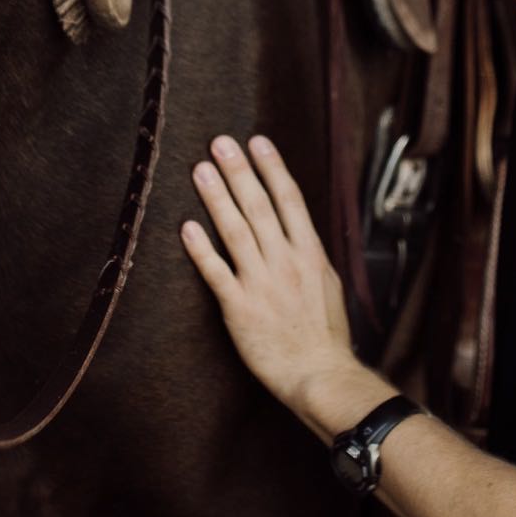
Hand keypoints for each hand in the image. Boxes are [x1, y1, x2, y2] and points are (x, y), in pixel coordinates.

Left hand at [180, 135, 365, 427]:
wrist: (320, 374)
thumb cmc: (325, 334)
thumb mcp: (327, 284)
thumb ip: (310, 254)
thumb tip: (297, 230)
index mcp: (310, 253)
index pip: (290, 200)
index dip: (272, 168)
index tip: (257, 142)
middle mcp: (286, 261)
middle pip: (259, 206)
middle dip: (239, 171)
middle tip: (220, 142)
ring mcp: (262, 283)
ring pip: (236, 231)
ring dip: (217, 197)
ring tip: (201, 170)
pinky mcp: (240, 308)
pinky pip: (216, 272)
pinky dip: (202, 249)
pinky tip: (188, 227)